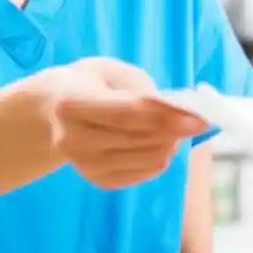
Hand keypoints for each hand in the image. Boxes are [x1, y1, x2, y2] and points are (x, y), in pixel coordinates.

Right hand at [37, 57, 208, 189]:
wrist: (51, 113)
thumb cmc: (88, 84)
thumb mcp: (112, 71)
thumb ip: (144, 91)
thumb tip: (181, 115)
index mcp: (73, 103)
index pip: (129, 113)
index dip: (168, 116)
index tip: (201, 118)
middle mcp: (74, 139)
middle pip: (141, 139)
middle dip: (175, 130)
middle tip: (192, 118)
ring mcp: (84, 164)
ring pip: (147, 159)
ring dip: (170, 143)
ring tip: (171, 127)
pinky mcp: (96, 180)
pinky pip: (143, 173)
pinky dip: (158, 157)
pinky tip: (156, 142)